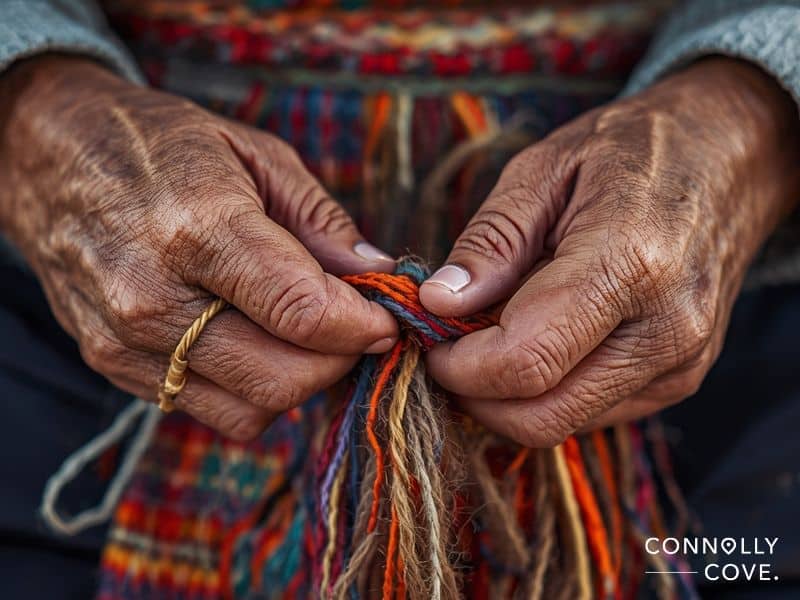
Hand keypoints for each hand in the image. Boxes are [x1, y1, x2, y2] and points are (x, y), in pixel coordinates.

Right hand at [0, 56, 397, 439]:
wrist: (47, 157)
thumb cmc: (160, 144)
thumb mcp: (255, 154)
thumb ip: (321, 222)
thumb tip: (378, 276)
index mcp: (198, 228)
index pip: (302, 312)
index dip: (363, 326)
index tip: (386, 319)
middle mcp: (153, 296)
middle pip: (281, 377)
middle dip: (337, 361)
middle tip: (354, 328)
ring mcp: (125, 341)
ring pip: (250, 409)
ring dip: (298, 383)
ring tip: (307, 337)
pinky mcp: (112, 365)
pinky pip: (207, 409)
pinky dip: (252, 390)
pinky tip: (258, 343)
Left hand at [420, 58, 799, 445]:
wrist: (727, 160)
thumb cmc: (632, 152)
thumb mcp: (543, 170)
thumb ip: (490, 243)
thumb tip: (437, 303)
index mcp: (629, 265)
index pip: (524, 361)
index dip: (457, 364)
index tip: (428, 332)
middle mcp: (665, 331)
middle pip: (540, 415)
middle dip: (474, 391)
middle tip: (449, 342)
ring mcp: (679, 364)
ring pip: (561, 423)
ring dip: (507, 393)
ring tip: (494, 331)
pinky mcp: (679, 381)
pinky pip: (589, 412)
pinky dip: (546, 388)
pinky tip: (539, 337)